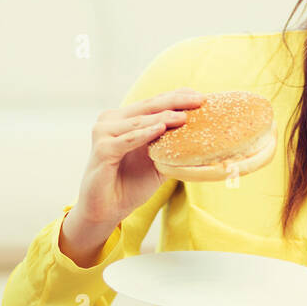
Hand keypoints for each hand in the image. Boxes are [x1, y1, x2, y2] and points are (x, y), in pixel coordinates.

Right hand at [75, 88, 206, 231]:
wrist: (108, 209)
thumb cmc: (131, 185)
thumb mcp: (158, 162)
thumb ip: (173, 147)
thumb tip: (204, 141)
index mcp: (125, 119)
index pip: (154, 104)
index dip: (177, 97)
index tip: (200, 96)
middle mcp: (112, 120)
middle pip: (148, 107)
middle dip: (175, 102)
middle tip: (199, 100)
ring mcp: (104, 133)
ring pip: (139, 121)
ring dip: (162, 118)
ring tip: (183, 116)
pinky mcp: (102, 149)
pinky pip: (127, 139)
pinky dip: (144, 134)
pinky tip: (160, 129)